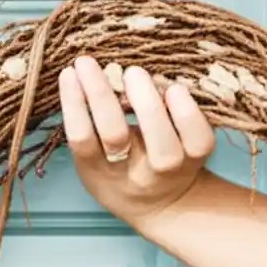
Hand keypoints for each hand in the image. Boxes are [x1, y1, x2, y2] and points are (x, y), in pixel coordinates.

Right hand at [58, 56, 216, 223]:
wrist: (164, 203)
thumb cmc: (120, 170)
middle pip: (115, 136)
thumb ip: (92, 127)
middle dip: (100, 95)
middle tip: (90, 63)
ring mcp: (167, 169)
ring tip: (132, 73)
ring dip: (146, 101)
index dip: (74, 106)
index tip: (69, 73)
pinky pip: (196, 136)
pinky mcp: (198, 157)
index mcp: (100, 173)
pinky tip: (173, 89)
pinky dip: (186, 110)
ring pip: (160, 139)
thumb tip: (91, 74)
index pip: (82, 139)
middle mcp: (133, 174)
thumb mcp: (95, 161)